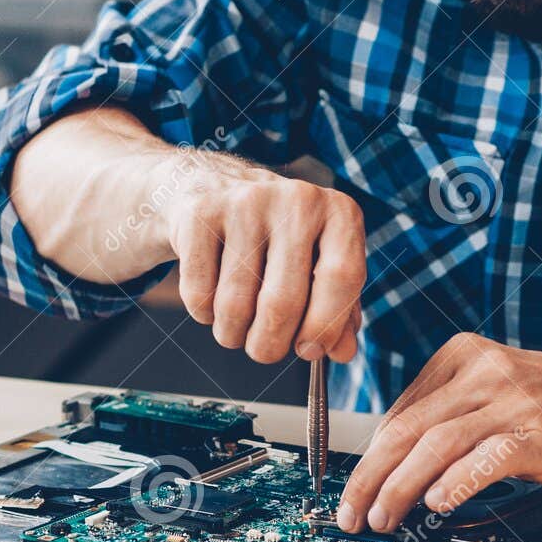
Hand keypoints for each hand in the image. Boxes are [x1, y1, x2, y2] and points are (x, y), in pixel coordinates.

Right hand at [161, 154, 364, 363]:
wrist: (214, 188)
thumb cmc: (278, 238)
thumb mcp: (318, 264)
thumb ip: (338, 310)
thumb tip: (342, 352)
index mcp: (339, 213)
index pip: (341, 277)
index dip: (324, 326)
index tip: (308, 351)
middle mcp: (297, 200)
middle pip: (282, 303)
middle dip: (269, 345)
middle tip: (263, 351)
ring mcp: (246, 203)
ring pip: (235, 305)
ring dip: (232, 334)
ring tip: (234, 327)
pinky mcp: (200, 214)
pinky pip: (199, 294)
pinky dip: (204, 313)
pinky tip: (211, 299)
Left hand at [336, 333, 541, 532]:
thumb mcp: (497, 388)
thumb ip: (451, 413)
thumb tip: (396, 462)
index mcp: (463, 357)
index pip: (398, 411)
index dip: (368, 457)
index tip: (354, 488)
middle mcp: (482, 373)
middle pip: (406, 428)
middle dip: (368, 476)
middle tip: (351, 512)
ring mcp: (511, 402)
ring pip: (434, 445)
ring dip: (399, 488)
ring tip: (382, 518)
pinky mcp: (538, 434)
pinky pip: (484, 459)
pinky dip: (455, 483)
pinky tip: (436, 504)